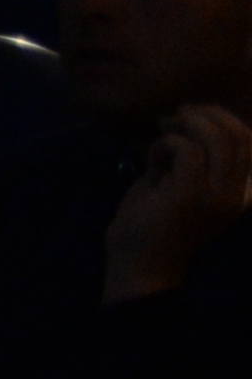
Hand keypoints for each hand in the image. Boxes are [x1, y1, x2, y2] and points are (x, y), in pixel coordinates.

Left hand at [106, 102, 251, 302]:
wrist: (137, 264)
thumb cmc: (150, 222)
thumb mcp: (176, 183)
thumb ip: (191, 158)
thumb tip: (188, 118)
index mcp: (236, 193)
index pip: (249, 143)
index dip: (223, 119)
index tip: (192, 115)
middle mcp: (233, 195)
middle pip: (239, 135)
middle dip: (206, 114)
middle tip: (174, 116)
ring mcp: (214, 196)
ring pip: (217, 138)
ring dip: (185, 124)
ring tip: (162, 129)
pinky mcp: (189, 195)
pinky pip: (186, 150)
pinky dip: (165, 143)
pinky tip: (152, 159)